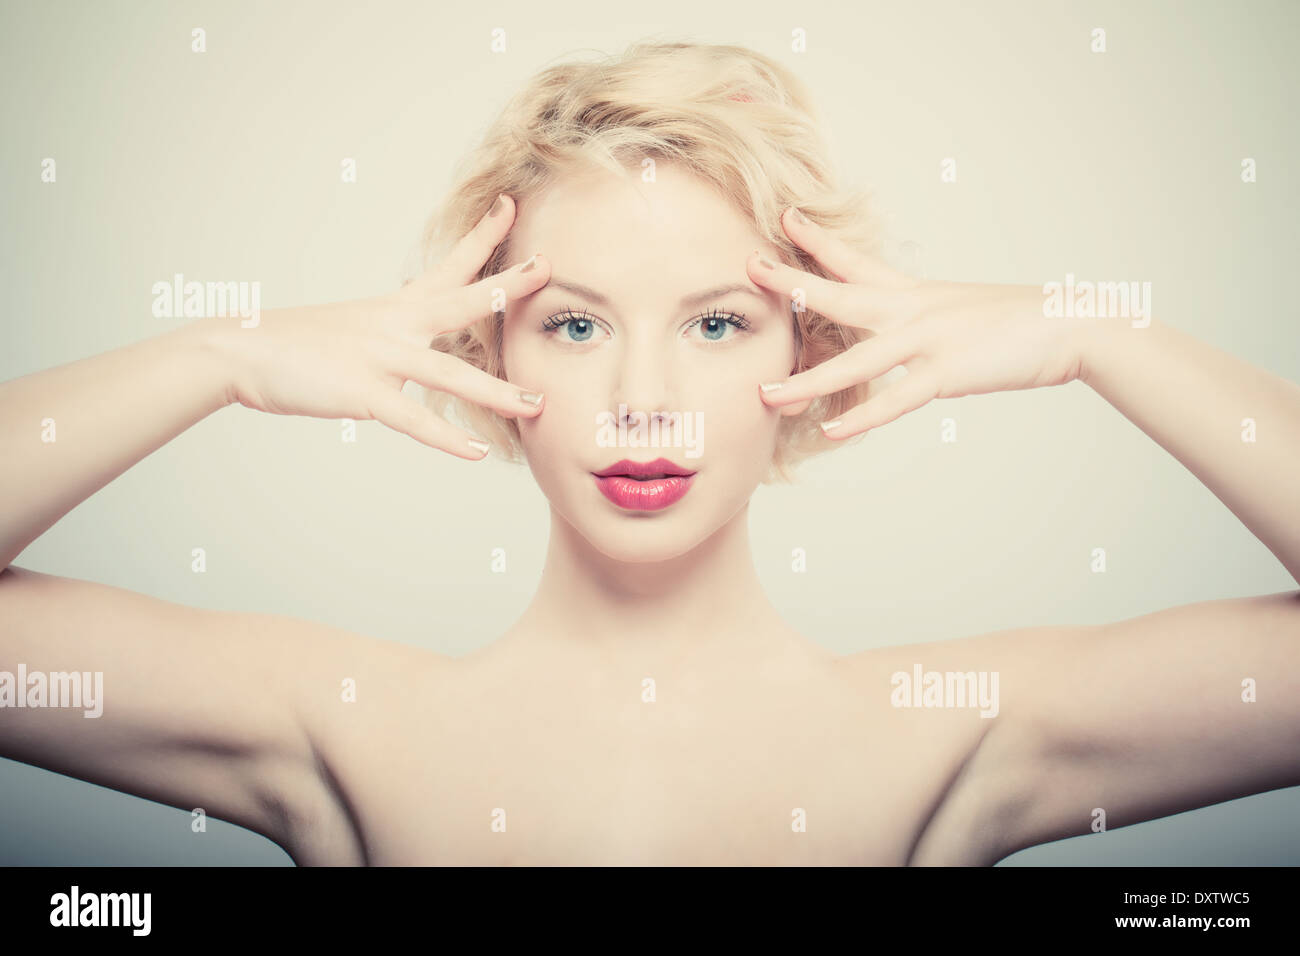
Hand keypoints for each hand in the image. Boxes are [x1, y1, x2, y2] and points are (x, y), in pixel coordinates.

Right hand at [203, 195, 549, 457]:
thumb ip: (393, 335)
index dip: (482, 237)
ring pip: (449, 373)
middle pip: (461, 300)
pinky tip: (476, 452)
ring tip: (537, 405)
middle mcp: (394, 325)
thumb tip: (416, 344)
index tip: (510, 206)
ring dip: (497, 391)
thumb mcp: (355, 330)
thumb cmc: (296, 345)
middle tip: (548, 268)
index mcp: (395, 308)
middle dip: (507, 286)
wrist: (240, 351)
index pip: (448, 266)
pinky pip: (412, 418)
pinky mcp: (361, 392)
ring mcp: (378, 357)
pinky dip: (446, 437)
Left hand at [747, 207, 1087, 438]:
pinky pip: (895, 399)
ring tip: (766, 395)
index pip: (856, 260)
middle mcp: (912, 310)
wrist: (1071, 323)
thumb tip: (900, 334)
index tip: (785, 218)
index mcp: (914, 293)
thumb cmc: (1016, 322)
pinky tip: (832, 431)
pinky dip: (863, 418)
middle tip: (748, 267)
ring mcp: (928, 340)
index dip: (818, 240)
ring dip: (806, 381)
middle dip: (791, 284)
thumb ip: (922, 321)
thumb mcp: (959, 312)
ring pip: (854, 360)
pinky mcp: (947, 372)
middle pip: (839, 295)